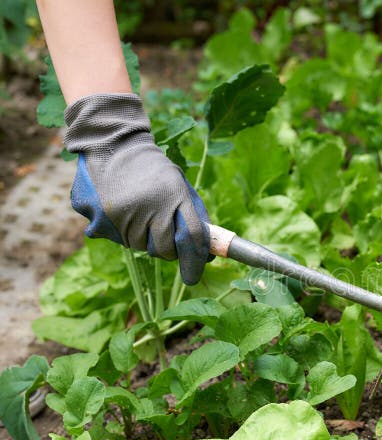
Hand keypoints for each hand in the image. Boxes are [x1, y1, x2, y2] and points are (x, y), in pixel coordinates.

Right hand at [64, 93, 209, 284]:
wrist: (112, 144)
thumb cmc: (154, 169)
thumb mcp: (180, 185)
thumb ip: (194, 217)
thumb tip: (206, 255)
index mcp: (174, 195)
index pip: (191, 238)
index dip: (195, 261)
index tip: (193, 277)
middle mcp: (148, 206)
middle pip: (164, 250)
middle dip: (168, 249)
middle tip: (161, 229)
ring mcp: (121, 214)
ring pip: (140, 247)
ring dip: (144, 237)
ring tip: (139, 210)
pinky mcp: (98, 217)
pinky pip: (116, 239)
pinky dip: (121, 231)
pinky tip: (121, 208)